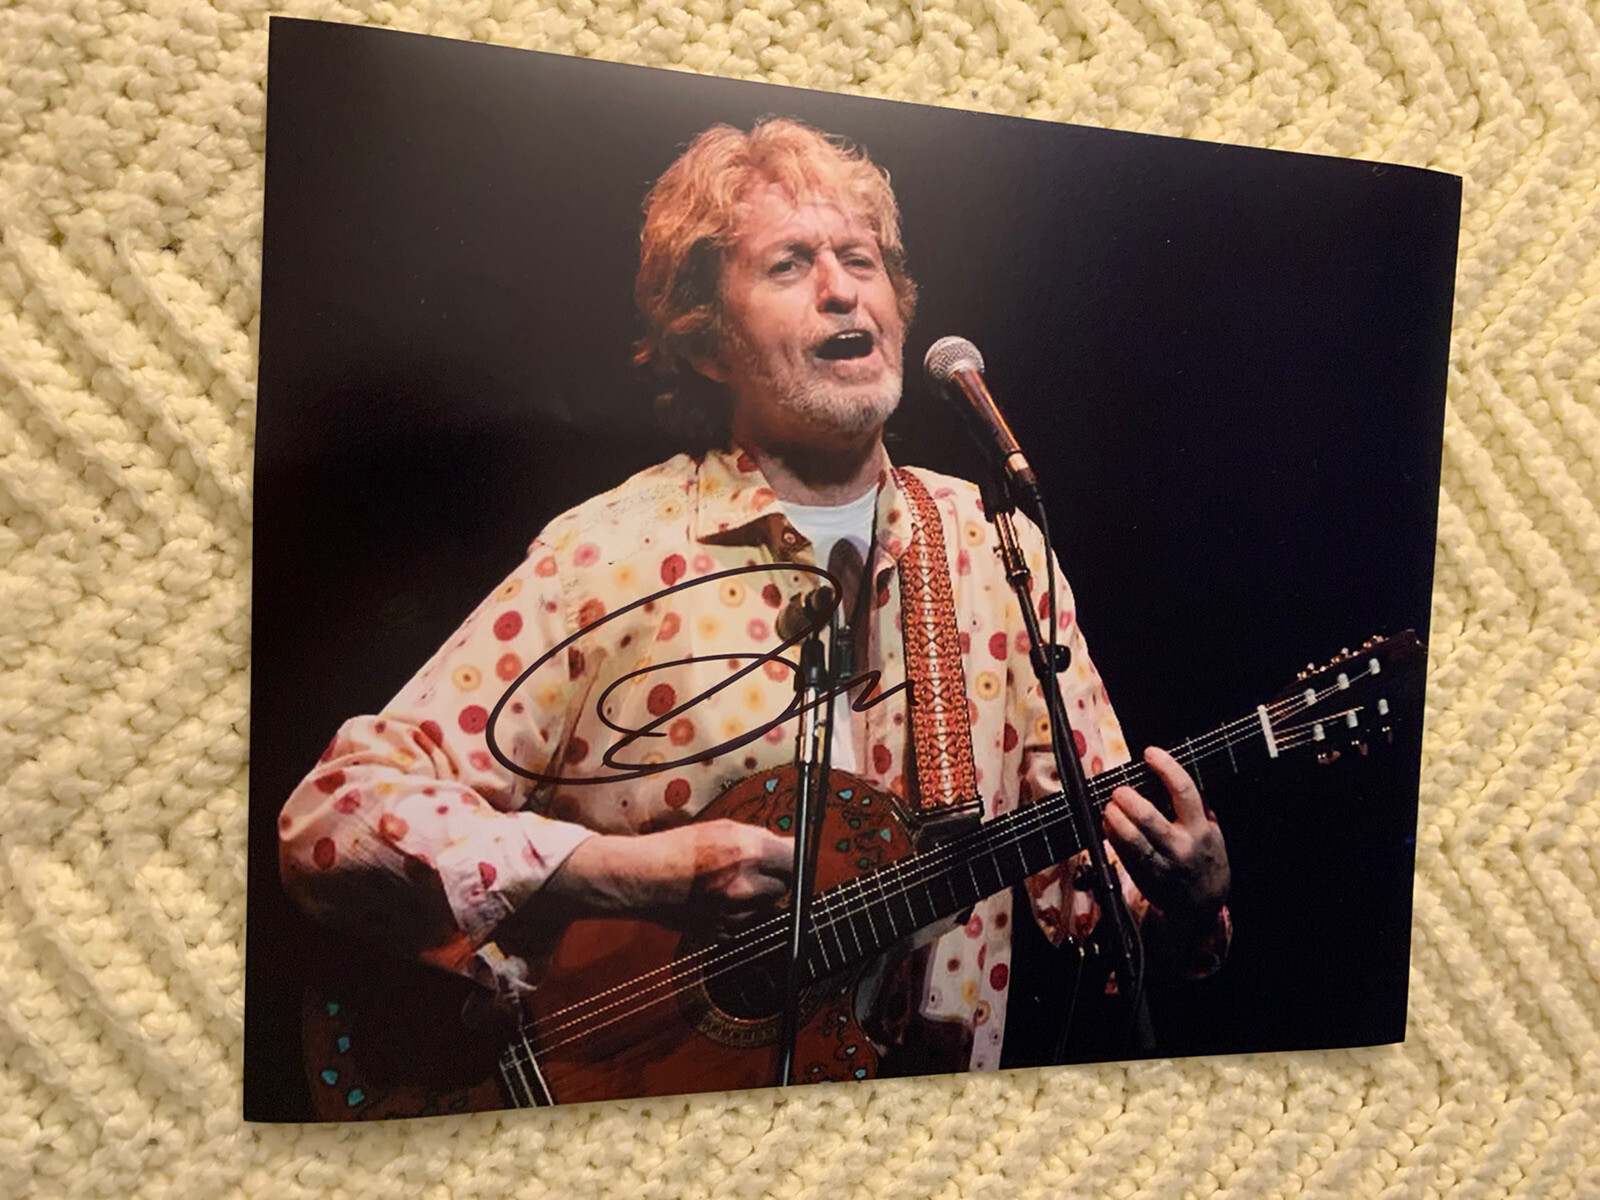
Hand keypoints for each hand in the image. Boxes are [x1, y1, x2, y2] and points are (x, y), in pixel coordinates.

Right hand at [546, 819, 793, 936]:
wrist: (641, 878)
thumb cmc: (680, 848)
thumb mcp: (724, 829)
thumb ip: (761, 839)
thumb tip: (790, 847)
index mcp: (749, 852)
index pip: (796, 860)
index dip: (794, 859)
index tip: (790, 859)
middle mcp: (746, 885)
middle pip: (785, 887)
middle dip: (775, 879)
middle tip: (756, 870)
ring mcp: (734, 914)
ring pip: (765, 909)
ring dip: (756, 898)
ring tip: (728, 884)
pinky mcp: (722, 934)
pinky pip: (744, 925)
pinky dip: (737, 915)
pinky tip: (716, 900)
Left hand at [1103, 746, 1229, 926]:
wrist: (1203, 905)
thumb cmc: (1205, 859)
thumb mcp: (1212, 830)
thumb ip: (1197, 805)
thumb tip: (1172, 772)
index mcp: (1200, 829)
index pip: (1184, 791)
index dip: (1165, 767)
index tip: (1150, 753)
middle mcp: (1181, 846)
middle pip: (1148, 817)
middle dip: (1127, 798)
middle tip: (1119, 789)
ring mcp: (1161, 863)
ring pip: (1131, 838)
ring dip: (1114, 817)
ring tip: (1110, 806)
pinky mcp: (1144, 877)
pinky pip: (1123, 852)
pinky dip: (1112, 834)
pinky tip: (1108, 823)